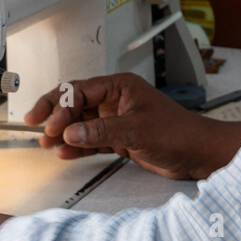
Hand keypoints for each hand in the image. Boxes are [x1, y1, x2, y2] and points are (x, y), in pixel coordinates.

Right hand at [24, 73, 240, 180]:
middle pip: (76, 104)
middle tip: (40, 130)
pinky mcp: (121, 138)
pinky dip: (79, 146)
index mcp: (120, 87)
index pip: (80, 91)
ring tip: (47, 145)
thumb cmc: (178, 133)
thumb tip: (70, 132)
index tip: (51, 126)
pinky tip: (66, 153)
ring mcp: (117, 119)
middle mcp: (116, 100)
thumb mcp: (136, 130)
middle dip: (56, 117)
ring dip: (65, 133)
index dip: (61, 107)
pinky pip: (92, 139)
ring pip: (82, 123)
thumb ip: (101, 131)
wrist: (200, 154)